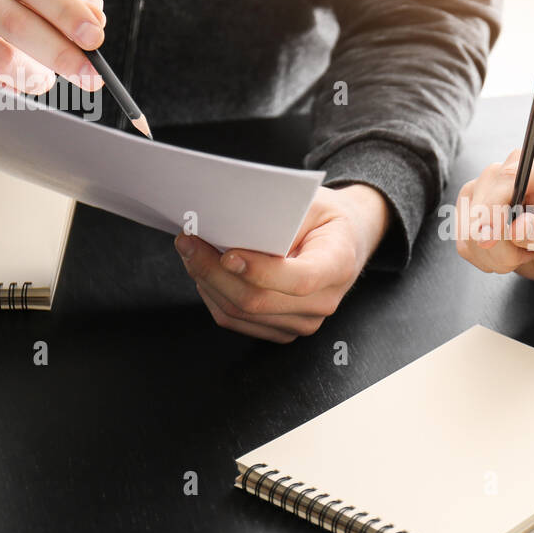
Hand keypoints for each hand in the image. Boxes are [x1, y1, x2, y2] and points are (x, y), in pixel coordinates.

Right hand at [0, 0, 106, 93]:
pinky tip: (14, 86)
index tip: (96, 40)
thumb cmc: (21, 12)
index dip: (67, 12)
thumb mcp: (49, 1)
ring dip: (35, 77)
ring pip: (0, 58)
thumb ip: (79, 4)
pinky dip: (8, 90)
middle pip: (17, 22)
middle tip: (91, 79)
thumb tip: (96, 19)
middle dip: (62, 54)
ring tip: (44, 80)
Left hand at [175, 183, 391, 342]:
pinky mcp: (283, 330)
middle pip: (258, 301)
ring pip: (240, 313)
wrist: (346, 240)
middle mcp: (324, 302)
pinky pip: (237, 321)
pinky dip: (213, 296)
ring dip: (207, 282)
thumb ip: (279, 217)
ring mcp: (303, 322)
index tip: (226, 253)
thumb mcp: (311, 202)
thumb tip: (230, 228)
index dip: (260, 271)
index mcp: (339, 265)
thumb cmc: (324, 217)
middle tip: (187, 242)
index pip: (298, 280)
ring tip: (190, 252)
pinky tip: (204, 272)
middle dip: (214, 271)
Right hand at [454, 146, 533, 281]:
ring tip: (518, 256)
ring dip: (488, 252)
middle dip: (495, 241)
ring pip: (468, 218)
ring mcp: (493, 182)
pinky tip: (503, 255)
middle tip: (520, 258)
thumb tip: (516, 228)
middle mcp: (518, 166)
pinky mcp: (476, 201)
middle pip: (484, 197)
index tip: (488, 240)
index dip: (492, 209)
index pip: (508, 177)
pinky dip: (479, 253)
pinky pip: (461, 232)